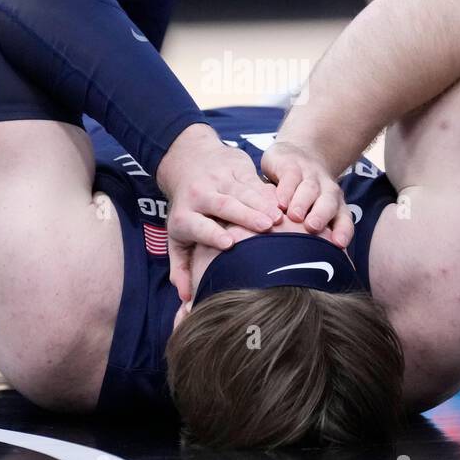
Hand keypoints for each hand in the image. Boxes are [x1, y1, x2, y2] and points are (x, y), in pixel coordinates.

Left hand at [157, 124, 282, 299]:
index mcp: (184, 216)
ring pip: (243, 191)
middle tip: (266, 228)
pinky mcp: (236, 168)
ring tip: (280, 218)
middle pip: (224, 205)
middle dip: (245, 216)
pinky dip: (269, 192)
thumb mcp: (176, 237)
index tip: (229, 244)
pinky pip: (255, 180)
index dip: (212, 234)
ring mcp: (219, 179)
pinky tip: (283, 202)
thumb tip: (186, 298)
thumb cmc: (186, 210)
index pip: (198, 225)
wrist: (188, 161)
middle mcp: (199, 195)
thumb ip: (181, 268)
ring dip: (262, 204)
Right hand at [260, 140, 353, 248]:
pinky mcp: (292, 166)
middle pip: (328, 203)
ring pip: (310, 189)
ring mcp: (310, 177)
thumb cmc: (305, 197)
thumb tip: (317, 276)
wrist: (298, 154)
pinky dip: (284, 188)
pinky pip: (290, 177)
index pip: (344, 220)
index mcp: (335, 206)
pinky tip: (277, 200)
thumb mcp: (313, 214)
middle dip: (321, 215)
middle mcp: (326, 191)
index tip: (337, 245)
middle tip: (312, 227)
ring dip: (302, 201)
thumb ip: (315, 239)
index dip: (342, 231)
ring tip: (292, 214)